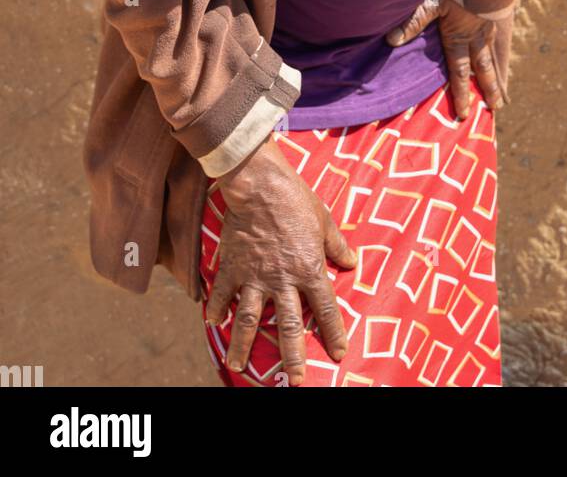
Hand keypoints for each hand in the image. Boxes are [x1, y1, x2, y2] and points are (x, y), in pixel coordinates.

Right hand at [205, 137, 356, 385]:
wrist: (260, 185)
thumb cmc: (296, 200)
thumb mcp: (324, 220)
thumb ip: (337, 245)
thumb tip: (352, 261)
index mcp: (310, 269)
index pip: (326, 309)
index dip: (333, 333)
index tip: (338, 354)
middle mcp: (283, 279)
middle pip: (290, 327)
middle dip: (293, 357)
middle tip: (296, 381)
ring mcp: (255, 276)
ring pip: (250, 320)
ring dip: (243, 345)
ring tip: (237, 366)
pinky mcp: (233, 267)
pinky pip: (223, 294)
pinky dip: (217, 309)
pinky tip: (214, 323)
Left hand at [385, 0, 507, 118]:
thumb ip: (413, 21)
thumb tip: (391, 40)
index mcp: (459, 37)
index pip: (459, 72)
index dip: (461, 94)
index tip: (464, 114)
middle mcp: (476, 37)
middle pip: (481, 69)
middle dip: (486, 90)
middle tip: (493, 110)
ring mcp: (489, 26)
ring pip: (494, 57)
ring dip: (497, 77)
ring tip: (503, 96)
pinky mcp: (497, 15)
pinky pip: (501, 41)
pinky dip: (503, 54)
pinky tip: (504, 59)